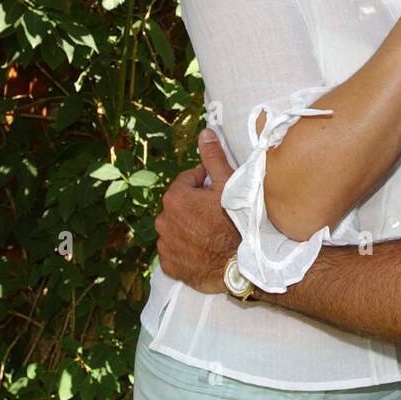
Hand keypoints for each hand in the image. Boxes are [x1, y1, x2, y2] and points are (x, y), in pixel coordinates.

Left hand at [154, 129, 239, 294]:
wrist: (237, 266)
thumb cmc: (235, 223)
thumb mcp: (228, 185)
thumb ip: (213, 158)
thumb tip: (204, 133)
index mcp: (174, 198)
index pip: (188, 180)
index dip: (205, 184)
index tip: (218, 192)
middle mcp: (163, 220)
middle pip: (180, 204)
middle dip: (195, 206)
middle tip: (216, 214)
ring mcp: (164, 244)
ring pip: (176, 227)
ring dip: (189, 226)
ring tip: (210, 233)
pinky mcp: (168, 265)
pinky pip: (174, 250)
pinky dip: (184, 248)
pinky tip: (201, 249)